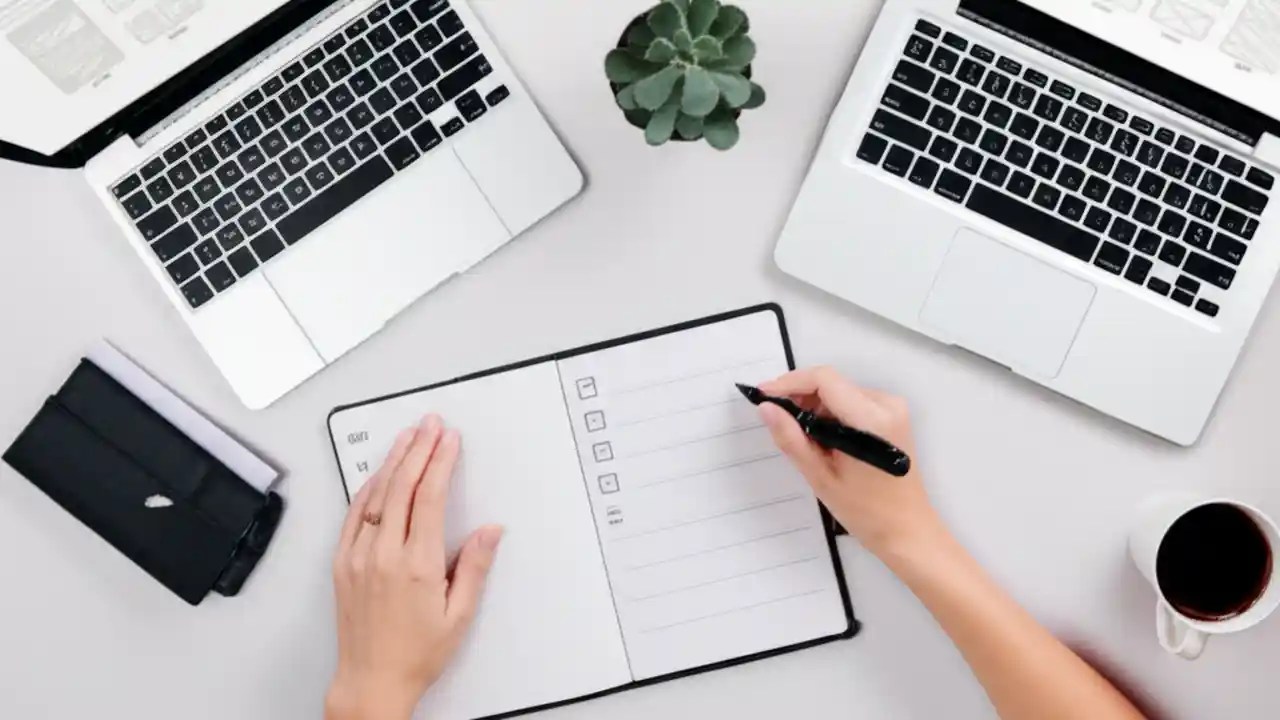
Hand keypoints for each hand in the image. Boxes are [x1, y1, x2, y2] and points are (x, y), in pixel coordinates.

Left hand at [327, 415, 502, 719]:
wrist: (371, 681)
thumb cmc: (415, 654)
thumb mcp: (459, 615)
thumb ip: (474, 567)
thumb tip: (489, 531)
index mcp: (416, 565)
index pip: (429, 497)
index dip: (440, 461)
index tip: (449, 440)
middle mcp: (383, 555)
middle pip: (401, 486)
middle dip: (418, 449)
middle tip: (430, 425)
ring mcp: (358, 557)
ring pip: (375, 495)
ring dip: (392, 461)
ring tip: (407, 437)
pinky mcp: (342, 563)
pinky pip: (353, 515)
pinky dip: (367, 489)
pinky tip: (378, 475)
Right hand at [758, 367, 943, 559]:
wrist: (907, 530)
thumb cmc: (866, 511)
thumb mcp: (821, 477)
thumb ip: (791, 439)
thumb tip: (766, 408)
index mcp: (872, 419)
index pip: (824, 380)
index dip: (790, 382)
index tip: (763, 394)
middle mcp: (887, 405)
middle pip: (832, 384)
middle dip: (800, 396)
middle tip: (775, 418)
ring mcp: (892, 409)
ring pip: (840, 392)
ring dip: (814, 406)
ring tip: (798, 435)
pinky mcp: (892, 416)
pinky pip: (852, 402)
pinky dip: (831, 413)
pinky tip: (820, 438)